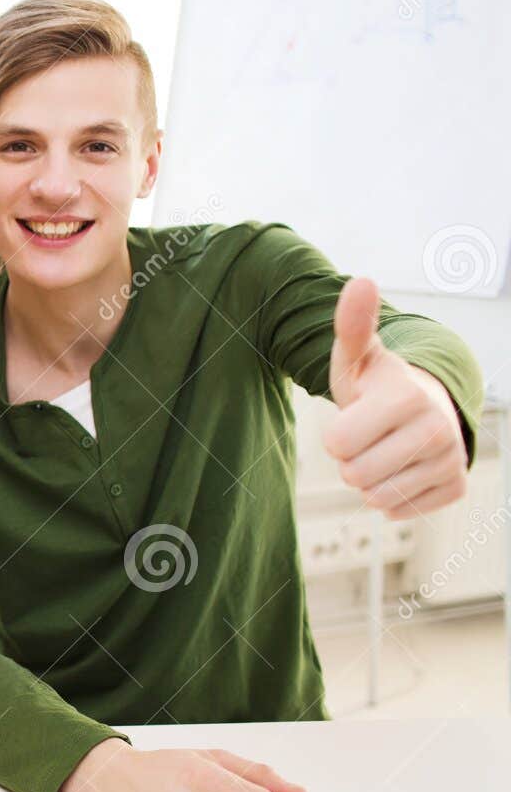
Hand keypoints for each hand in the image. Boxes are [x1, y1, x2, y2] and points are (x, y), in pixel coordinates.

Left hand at [323, 277, 468, 517]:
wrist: (422, 405)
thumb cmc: (378, 383)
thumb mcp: (357, 356)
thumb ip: (352, 325)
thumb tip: (361, 281)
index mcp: (406, 397)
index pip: (337, 445)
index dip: (336, 434)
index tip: (355, 415)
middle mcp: (436, 428)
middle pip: (354, 475)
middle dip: (351, 458)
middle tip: (369, 436)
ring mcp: (450, 459)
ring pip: (375, 496)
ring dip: (370, 478)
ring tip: (384, 449)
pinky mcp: (456, 486)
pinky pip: (398, 510)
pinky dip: (392, 494)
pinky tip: (403, 467)